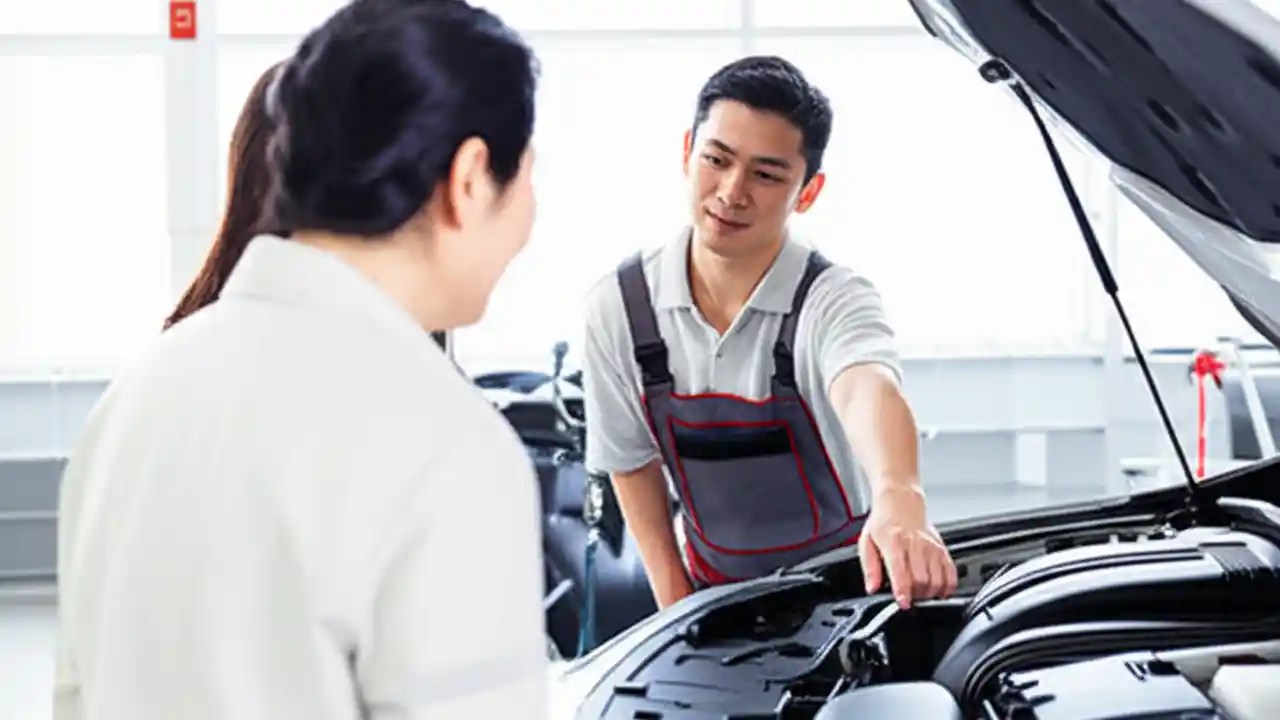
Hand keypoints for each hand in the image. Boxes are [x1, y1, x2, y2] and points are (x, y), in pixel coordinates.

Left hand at [858, 485, 956, 607]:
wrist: (901, 501)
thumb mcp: (866, 542)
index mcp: (893, 542)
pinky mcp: (942, 549)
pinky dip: (947, 586)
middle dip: (916, 595)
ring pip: (937, 579)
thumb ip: (869, 568)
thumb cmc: (883, 523)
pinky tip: (937, 590)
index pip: (900, 570)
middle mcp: (915, 544)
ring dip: (930, 593)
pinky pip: (950, 573)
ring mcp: (931, 547)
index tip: (903, 603)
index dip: (903, 590)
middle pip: (921, 579)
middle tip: (909, 597)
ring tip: (920, 594)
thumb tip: (872, 588)